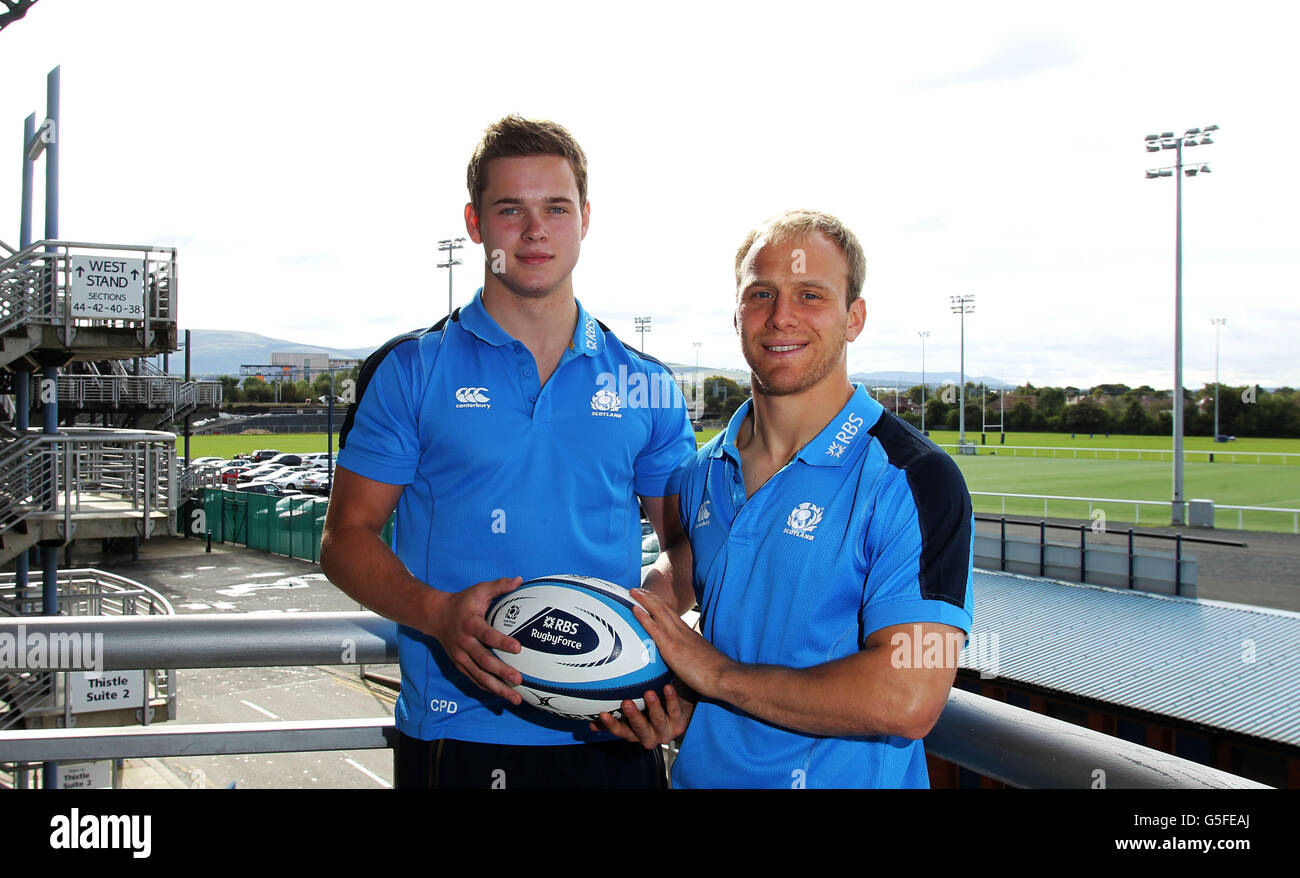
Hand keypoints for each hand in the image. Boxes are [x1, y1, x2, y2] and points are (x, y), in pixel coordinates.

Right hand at [426, 576, 524, 703]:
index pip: (487, 634)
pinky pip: (474, 679)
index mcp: (470, 624)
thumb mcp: (479, 590)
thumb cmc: (463, 602)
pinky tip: (502, 696)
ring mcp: (461, 657)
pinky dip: (487, 689)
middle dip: (501, 672)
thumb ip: (499, 586)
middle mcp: (464, 643)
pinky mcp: (459, 665)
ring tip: (515, 698)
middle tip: (518, 679)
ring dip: (497, 688)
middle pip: (484, 661)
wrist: (435, 616)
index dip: (502, 642)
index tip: (518, 648)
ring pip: (479, 676)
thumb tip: (519, 580)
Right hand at [590, 684, 694, 748]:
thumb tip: (591, 725)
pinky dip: (671, 699)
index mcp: (635, 734)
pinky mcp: (679, 724)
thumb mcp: (632, 715)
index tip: (603, 713)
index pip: (621, 731)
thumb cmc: (649, 709)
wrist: (679, 709)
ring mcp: (665, 731)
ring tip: (648, 693)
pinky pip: (674, 711)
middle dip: (633, 716)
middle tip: (626, 703)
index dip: (611, 725)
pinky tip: (667, 688)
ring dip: (653, 707)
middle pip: (639, 728)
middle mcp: (649, 736)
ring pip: (658, 720)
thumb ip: (615, 718)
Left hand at [628, 587, 731, 699]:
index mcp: (689, 634)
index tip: (650, 598)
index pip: (672, 614)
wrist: (725, 677)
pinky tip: (634, 609)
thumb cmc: (715, 674)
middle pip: (664, 608)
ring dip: (645, 600)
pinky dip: (643, 616)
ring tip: (633, 592)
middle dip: (650, 597)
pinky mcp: (673, 648)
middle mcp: (683, 631)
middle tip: (638, 590)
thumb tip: (684, 663)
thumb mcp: (700, 660)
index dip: (660, 604)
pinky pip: (654, 628)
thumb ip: (690, 657)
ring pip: (659, 612)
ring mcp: (678, 637)